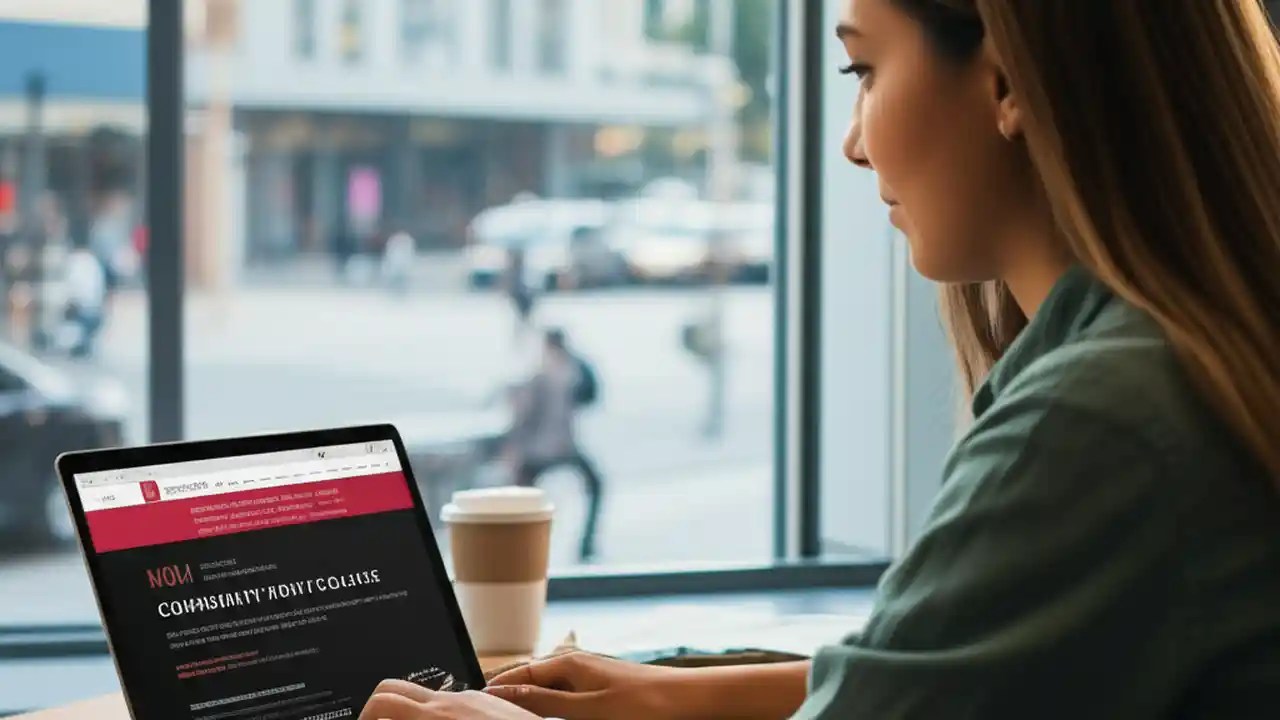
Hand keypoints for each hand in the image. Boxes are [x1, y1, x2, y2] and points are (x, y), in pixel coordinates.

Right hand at [359, 679, 538, 719]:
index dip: (363, 714)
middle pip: (394, 686)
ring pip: (424, 694)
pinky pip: (452, 701)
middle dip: (376, 706)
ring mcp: (471, 697)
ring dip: (409, 711)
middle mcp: (451, 701)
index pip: (381, 700)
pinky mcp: (488, 702)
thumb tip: (392, 718)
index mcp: (435, 716)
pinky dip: (437, 714)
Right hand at [485, 651, 684, 719]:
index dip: (494, 688)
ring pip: (548, 687)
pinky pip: (566, 695)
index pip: (517, 674)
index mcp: (567, 664)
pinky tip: (548, 715)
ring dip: (529, 700)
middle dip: (507, 692)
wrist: (689, 701)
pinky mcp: (603, 690)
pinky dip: (550, 705)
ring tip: (508, 713)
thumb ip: (543, 703)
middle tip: (481, 709)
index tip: (471, 702)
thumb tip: (502, 694)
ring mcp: (590, 677)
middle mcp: (576, 665)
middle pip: (530, 678)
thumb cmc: (642, 705)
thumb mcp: (586, 710)